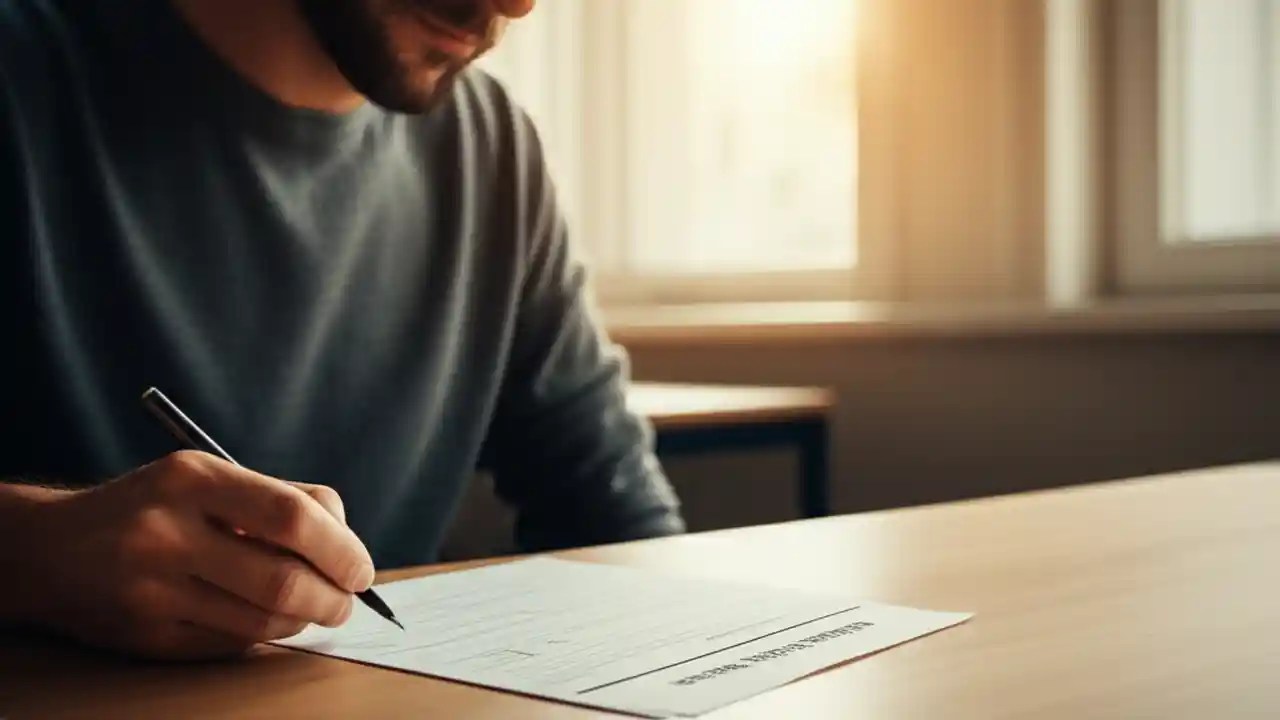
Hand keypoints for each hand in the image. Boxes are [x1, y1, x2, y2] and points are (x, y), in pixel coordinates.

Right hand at [21, 451, 374, 659]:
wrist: (53, 548)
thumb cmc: (156, 507)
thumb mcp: (207, 478)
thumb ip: (280, 499)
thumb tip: (348, 542)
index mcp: (192, 479)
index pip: (292, 516)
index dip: (342, 548)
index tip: (360, 568)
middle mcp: (167, 532)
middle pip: (283, 579)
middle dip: (333, 598)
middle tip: (345, 601)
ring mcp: (152, 588)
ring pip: (262, 622)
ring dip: (304, 621)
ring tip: (312, 609)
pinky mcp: (145, 636)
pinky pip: (230, 646)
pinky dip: (263, 637)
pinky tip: (264, 621)